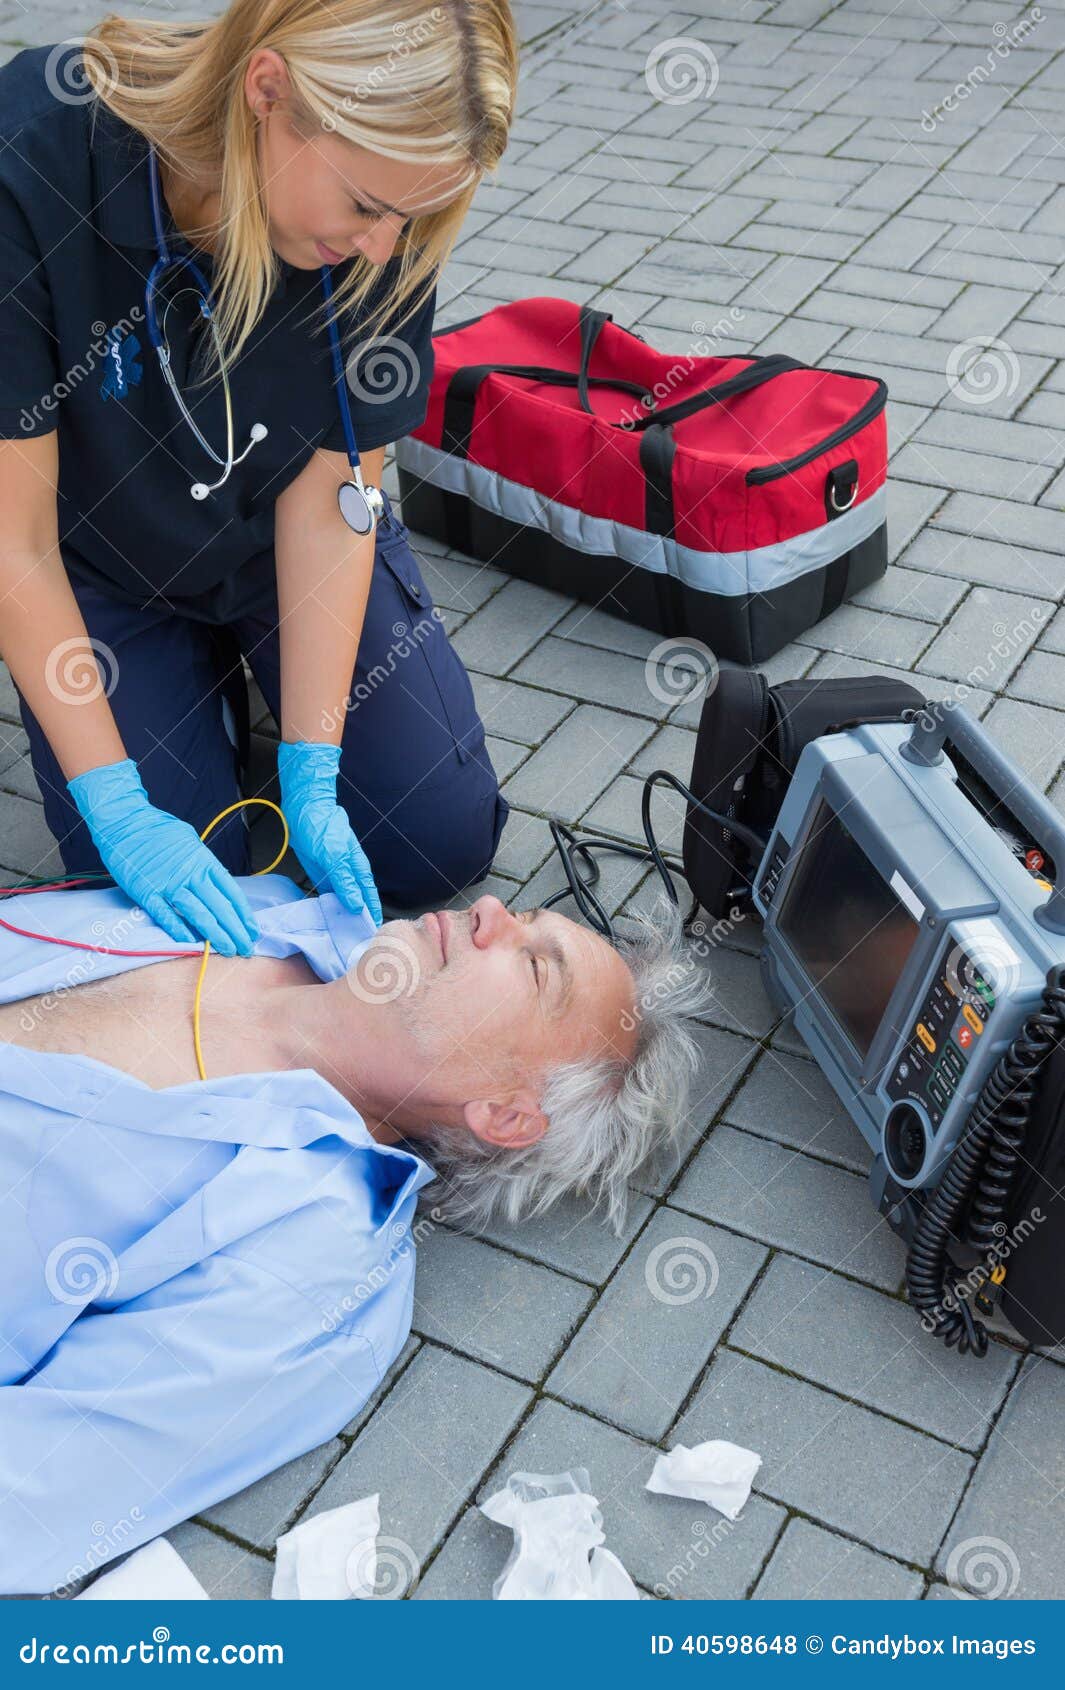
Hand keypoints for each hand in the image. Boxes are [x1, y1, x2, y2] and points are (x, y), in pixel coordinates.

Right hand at [66, 758, 259, 955]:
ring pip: (198, 914)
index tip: (253, 931)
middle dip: (236, 931)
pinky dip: (178, 929)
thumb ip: (203, 863)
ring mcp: (168, 883)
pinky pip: (165, 914)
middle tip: (246, 949)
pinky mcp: (146, 891)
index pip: (231, 892)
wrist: (124, 820)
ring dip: (215, 935)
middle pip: (220, 907)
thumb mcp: (190, 841)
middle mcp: (190, 873)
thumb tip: (217, 881)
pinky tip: (191, 943)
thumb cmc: (157, 829)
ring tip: (228, 950)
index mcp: (204, 861)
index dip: (244, 915)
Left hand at [277, 740, 381, 924]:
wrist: (305, 811)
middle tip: (358, 943)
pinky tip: (329, 921)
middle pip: (358, 902)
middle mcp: (349, 875)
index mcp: (357, 869)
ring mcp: (337, 876)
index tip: (373, 935)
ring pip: (344, 901)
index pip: (369, 898)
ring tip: (344, 937)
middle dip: (359, 921)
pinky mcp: (324, 876)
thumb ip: (344, 881)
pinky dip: (330, 908)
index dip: (372, 915)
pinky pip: (329, 897)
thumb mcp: (333, 857)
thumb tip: (355, 905)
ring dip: (343, 917)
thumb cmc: (322, 828)